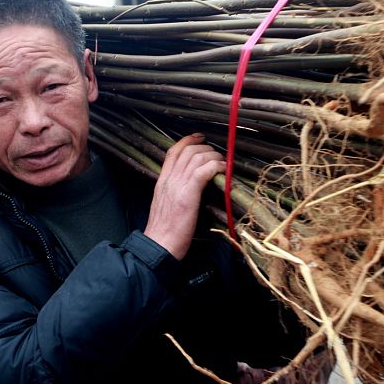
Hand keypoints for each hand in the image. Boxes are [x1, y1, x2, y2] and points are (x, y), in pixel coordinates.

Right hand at [144, 134, 224, 260]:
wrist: (159, 245)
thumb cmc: (165, 231)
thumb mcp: (165, 205)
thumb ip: (175, 192)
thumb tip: (191, 186)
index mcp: (162, 181)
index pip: (173, 152)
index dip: (187, 141)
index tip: (199, 138)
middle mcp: (169, 180)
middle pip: (187, 150)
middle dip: (205, 147)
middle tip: (217, 154)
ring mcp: (178, 186)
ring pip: (197, 157)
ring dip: (214, 157)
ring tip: (223, 163)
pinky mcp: (188, 195)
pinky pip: (203, 170)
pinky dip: (216, 166)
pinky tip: (223, 170)